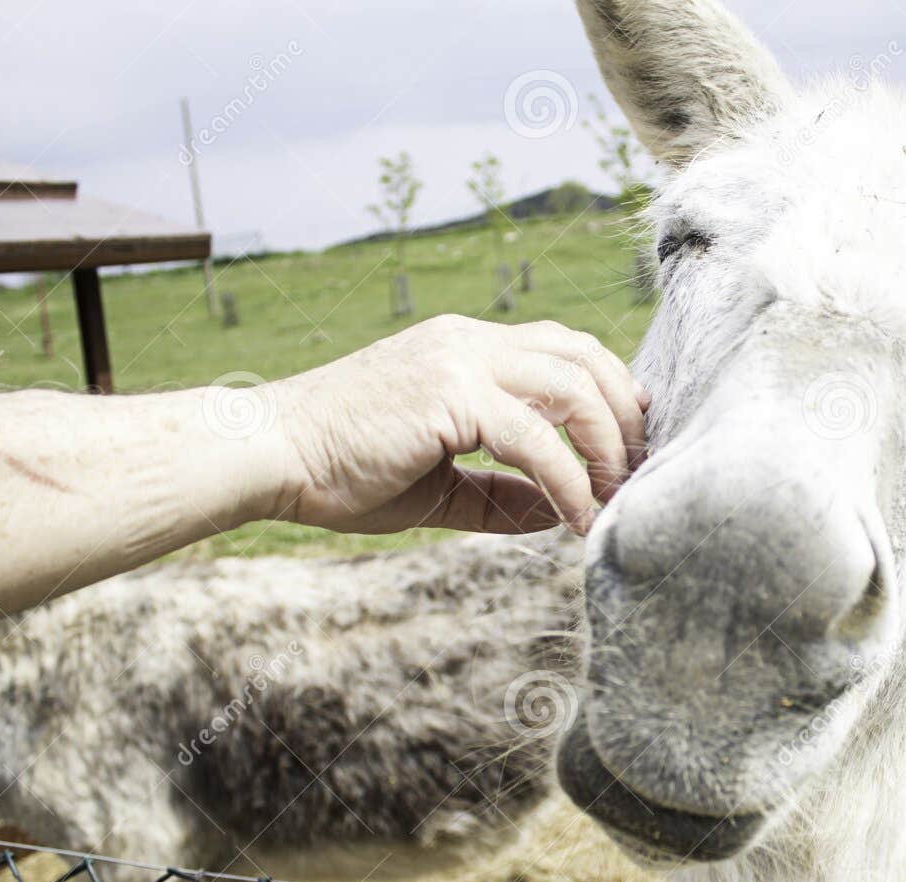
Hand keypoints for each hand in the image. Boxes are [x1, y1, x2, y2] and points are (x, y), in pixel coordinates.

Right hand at [266, 315, 647, 534]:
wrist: (268, 456)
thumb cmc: (341, 472)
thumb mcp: (439, 485)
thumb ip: (503, 495)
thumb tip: (562, 513)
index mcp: (465, 348)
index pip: (563, 348)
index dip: (609, 390)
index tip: (631, 444)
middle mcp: (468, 340)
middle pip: (583, 354)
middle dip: (624, 415)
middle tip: (637, 474)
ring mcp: (459, 359)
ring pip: (572, 386)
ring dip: (607, 447)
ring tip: (616, 499)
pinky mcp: (449, 393)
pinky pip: (536, 437)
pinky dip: (568, 480)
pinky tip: (575, 517)